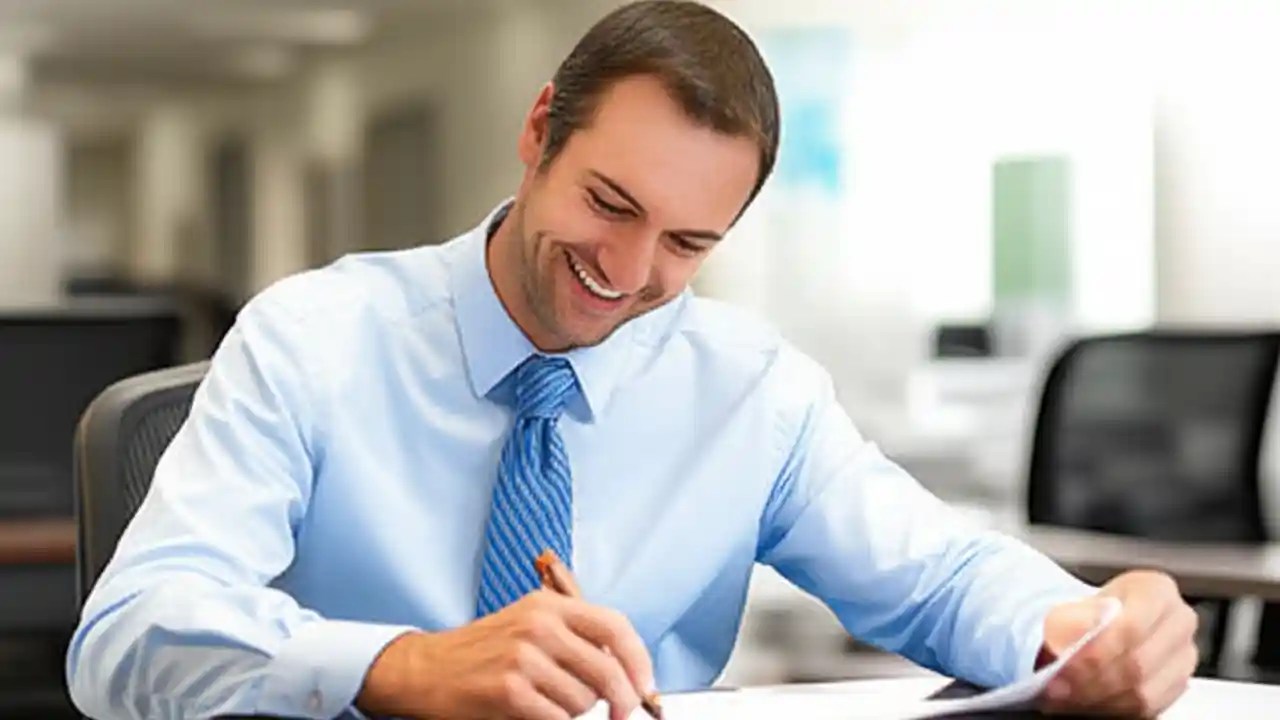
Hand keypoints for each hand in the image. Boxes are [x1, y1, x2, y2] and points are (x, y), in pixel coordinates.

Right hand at [357, 590, 654, 719]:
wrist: (424, 669)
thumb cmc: (482, 651)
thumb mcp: (529, 625)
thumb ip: (575, 636)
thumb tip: (627, 669)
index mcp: (549, 605)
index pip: (615, 626)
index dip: (639, 660)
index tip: (645, 685)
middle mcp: (539, 625)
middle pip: (607, 670)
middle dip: (621, 701)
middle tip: (620, 715)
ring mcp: (523, 658)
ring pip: (583, 701)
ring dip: (574, 713)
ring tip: (546, 703)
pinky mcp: (509, 691)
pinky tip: (534, 713)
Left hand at [1039, 570, 1197, 716]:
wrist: (1102, 625)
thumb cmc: (1090, 612)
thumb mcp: (1073, 605)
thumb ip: (1071, 619)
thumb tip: (1072, 636)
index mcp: (1157, 590)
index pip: (1130, 628)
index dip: (1096, 652)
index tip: (1064, 664)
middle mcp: (1179, 622)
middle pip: (1137, 663)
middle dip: (1091, 680)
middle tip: (1057, 688)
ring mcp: (1183, 657)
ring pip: (1143, 691)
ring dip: (1098, 699)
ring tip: (1064, 697)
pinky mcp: (1178, 687)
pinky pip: (1147, 708)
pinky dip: (1111, 709)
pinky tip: (1084, 704)